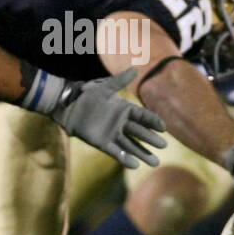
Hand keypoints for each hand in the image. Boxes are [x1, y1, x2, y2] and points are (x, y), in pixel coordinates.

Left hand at [48, 68, 167, 168]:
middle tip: (163, 146)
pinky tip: (135, 165)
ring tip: (155, 162)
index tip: (163, 127)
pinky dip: (125, 158)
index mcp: (125, 109)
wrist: (70, 107)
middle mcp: (121, 123)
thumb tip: (135, 69)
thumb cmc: (87, 95)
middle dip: (151, 140)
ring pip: (131, 145)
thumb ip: (120, 81)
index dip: (152, 121)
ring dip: (142, 153)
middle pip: (140, 133)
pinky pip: (116, 152)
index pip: (142, 116)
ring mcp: (113, 134)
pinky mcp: (103, 144)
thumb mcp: (104, 87)